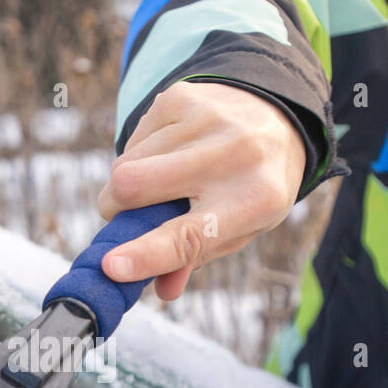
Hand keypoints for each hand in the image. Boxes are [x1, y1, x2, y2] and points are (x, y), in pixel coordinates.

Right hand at [97, 81, 307, 300]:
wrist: (277, 114)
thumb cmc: (253, 185)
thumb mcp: (242, 227)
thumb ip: (198, 256)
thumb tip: (161, 290)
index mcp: (253, 201)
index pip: (189, 236)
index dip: (146, 254)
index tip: (110, 266)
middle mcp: (231, 155)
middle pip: (135, 186)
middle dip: (113, 209)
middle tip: (122, 217)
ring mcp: (204, 120)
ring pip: (125, 164)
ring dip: (128, 184)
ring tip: (162, 181)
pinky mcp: (180, 97)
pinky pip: (132, 139)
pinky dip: (139, 156)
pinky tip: (169, 154)